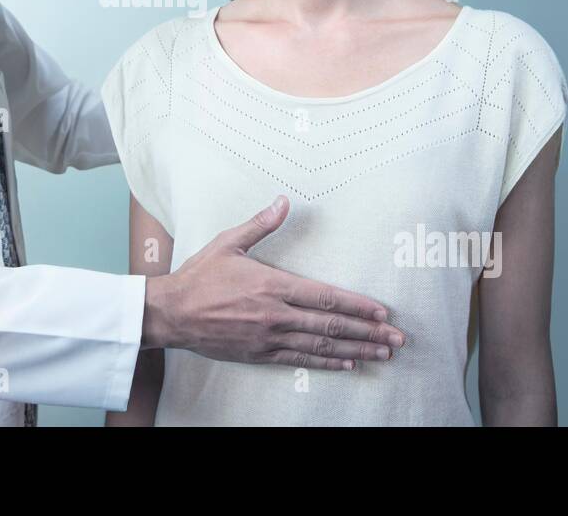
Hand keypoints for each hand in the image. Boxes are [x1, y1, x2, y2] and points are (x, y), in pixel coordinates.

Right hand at [142, 195, 405, 369]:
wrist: (170, 313)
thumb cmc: (199, 276)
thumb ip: (260, 223)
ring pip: (321, 346)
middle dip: (368, 332)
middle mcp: (276, 315)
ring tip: (381, 354)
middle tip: (396, 340)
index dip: (357, 305)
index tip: (382, 311)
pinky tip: (346, 365)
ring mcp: (268, 337)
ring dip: (355, 351)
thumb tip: (283, 201)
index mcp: (272, 285)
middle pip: (331, 325)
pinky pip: (300, 360)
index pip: (325, 296)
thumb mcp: (229, 242)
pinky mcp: (259, 354)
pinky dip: (326, 363)